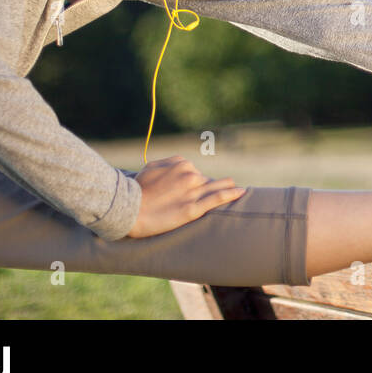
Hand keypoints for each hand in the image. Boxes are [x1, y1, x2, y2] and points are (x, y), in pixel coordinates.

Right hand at [126, 155, 247, 238]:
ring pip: (216, 187)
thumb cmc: (137, 189)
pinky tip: (241, 192)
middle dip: (208, 187)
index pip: (196, 173)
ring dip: (227, 187)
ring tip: (240, 190)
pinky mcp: (193, 208)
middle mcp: (190, 175)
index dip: (195, 182)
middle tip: (216, 194)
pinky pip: (217, 199)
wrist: (130, 210)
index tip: (194, 190)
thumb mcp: (151, 167)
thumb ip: (169, 163)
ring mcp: (193, 192)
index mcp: (181, 164)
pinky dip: (231, 194)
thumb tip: (182, 164)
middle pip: (207, 181)